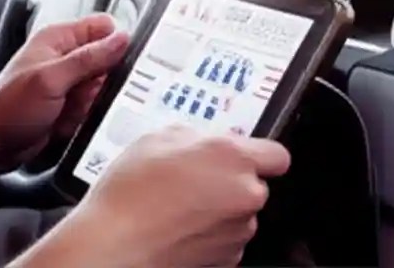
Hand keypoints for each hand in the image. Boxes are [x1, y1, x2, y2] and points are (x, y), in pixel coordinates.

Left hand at [0, 14, 129, 171]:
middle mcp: (63, 58)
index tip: (116, 66)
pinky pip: (90, 110)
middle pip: (106, 63)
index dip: (115, 44)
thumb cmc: (9, 108)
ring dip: (87, 105)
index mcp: (57, 39)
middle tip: (78, 95)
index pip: (102, 28)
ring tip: (64, 110)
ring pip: (100, 90)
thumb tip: (121, 39)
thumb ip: (89, 58)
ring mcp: (65, 83)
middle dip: (98, 85)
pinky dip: (79, 119)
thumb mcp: (52, 79)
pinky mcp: (66, 106)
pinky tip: (61, 123)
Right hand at [18, 125, 291, 267]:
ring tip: (179, 204)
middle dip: (230, 180)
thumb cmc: (131, 193)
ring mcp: (239, 229)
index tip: (241, 155)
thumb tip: (201, 143)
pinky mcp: (228, 257)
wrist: (117, 244)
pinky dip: (210, 232)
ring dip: (219, 207)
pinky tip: (180, 225)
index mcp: (233, 157)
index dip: (259, 153)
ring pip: (240, 212)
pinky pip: (227, 237)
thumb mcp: (156, 139)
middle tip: (194, 177)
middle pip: (254, 183)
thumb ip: (193, 137)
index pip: (277, 154)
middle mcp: (245, 193)